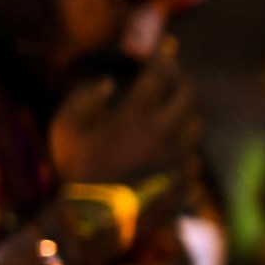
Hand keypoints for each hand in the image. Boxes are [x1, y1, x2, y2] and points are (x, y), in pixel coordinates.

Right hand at [49, 46, 201, 187]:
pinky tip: (176, 147)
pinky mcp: (185, 179)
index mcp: (139, 113)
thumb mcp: (67, 125)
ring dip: (189, 112)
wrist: (94, 219)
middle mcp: (167, 131)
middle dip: (183, 81)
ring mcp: (179, 157)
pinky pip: (193, 156)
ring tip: (180, 109)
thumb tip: (108, 82)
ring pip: (196, 126)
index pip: (162, 73)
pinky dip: (186, 147)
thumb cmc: (75, 169)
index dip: (166, 56)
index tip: (168, 46)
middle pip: (188, 96)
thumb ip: (86, 96)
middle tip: (175, 77)